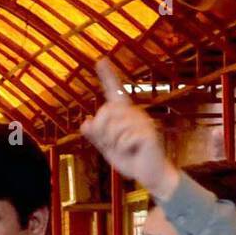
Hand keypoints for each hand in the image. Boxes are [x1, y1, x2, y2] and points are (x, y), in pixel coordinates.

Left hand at [80, 58, 180, 201]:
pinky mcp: (149, 133)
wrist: (150, 174)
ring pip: (113, 128)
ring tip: (126, 149)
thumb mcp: (108, 148)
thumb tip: (85, 122)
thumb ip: (97, 136)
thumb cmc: (130, 159)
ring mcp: (143, 122)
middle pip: (104, 113)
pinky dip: (124, 150)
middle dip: (102, 133)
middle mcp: (134, 113)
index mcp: (124, 114)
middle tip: (113, 145)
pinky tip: (135, 151)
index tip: (100, 59)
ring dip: (114, 144)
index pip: (114, 92)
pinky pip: (125, 139)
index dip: (107, 76)